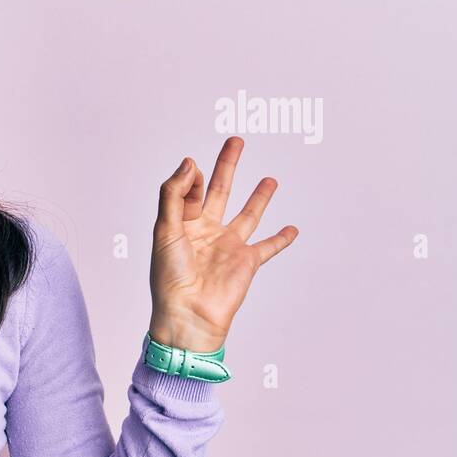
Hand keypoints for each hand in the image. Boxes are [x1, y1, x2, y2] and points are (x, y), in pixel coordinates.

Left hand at [148, 136, 297, 352]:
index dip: (191, 177)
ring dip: (259, 197)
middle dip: (227, 166)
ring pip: (247, 214)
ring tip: (270, 179)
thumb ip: (174, 194)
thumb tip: (190, 162)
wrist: (188, 314)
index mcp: (181, 224)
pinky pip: (268, 246)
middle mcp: (206, 232)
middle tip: (236, 141)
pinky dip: (282, 238)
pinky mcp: (247, 261)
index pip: (189, 189)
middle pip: (219, 191)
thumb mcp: (165, 230)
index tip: (193, 170)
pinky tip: (292, 228)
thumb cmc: (170, 277)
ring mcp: (228, 246)